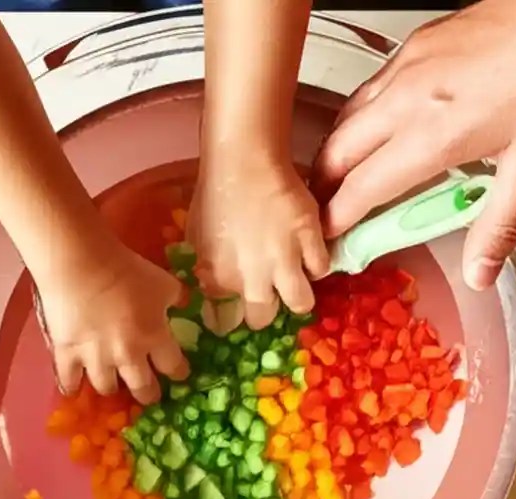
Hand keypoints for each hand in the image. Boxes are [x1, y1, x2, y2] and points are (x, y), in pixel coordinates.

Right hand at [35, 242, 188, 404]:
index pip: (173, 366)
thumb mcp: (164, 282)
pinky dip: (72, 386)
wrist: (82, 265)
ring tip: (110, 385)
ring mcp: (96, 358)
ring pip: (106, 387)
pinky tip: (73, 389)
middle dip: (148, 394)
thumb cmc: (127, 271)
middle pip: (142, 387)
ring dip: (111, 387)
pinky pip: (69, 380)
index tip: (180, 374)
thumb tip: (185, 303)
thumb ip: (177, 297)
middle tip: (149, 394)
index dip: (178, 372)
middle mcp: (127, 356)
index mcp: (154, 337)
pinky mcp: (67, 354)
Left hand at [186, 154, 328, 328]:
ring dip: (297, 296)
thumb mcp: (195, 239)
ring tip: (294, 281)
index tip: (238, 303)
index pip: (225, 319)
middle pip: (263, 319)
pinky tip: (308, 254)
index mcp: (218, 279)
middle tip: (267, 295)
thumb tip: (213, 291)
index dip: (233, 311)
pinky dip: (316, 264)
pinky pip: (320, 268)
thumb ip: (205, 272)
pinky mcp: (310, 242)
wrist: (244, 162)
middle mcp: (251, 279)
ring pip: (300, 303)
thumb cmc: (214, 196)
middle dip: (264, 312)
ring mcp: (284, 262)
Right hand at [312, 0, 515, 289]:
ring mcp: (409, 64)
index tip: (331, 239)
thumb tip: (479, 270)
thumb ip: (501, 225)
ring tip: (346, 175)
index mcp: (433, 134)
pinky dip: (360, 115)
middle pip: (338, 150)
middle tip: (329, 212)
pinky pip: (371, 86)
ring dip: (339, 150)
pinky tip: (381, 125)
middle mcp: (410, 97)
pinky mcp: (419, 42)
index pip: (362, 187)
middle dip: (325, 188)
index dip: (338, 219)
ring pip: (348, 114)